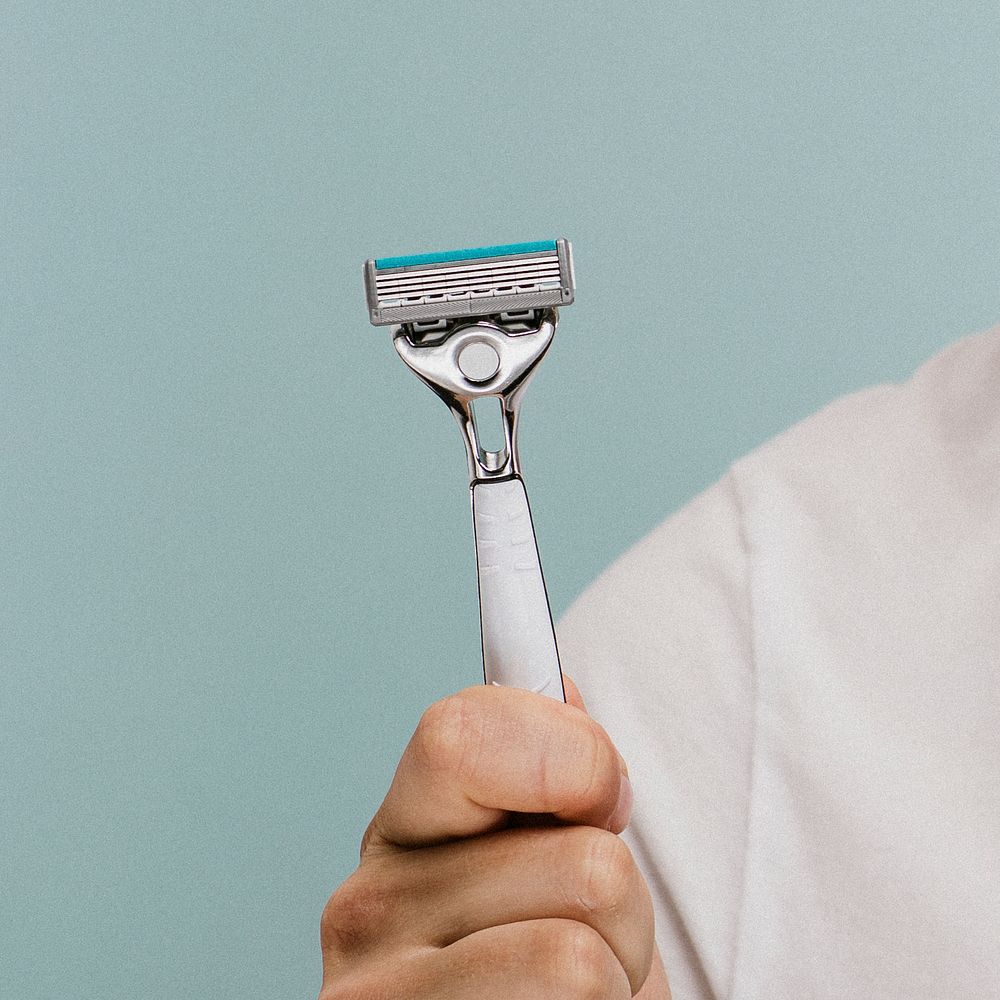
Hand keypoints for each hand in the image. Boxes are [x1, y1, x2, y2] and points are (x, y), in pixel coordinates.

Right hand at [319, 676, 670, 997]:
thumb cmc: (545, 947)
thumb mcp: (548, 849)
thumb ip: (551, 765)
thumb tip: (560, 690)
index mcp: (406, 825)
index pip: (463, 734)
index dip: (575, 758)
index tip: (603, 806)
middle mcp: (369, 905)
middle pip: (582, 864)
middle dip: (622, 905)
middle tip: (586, 934)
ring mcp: (380, 996)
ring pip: (578, 959)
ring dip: (614, 976)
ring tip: (570, 996)